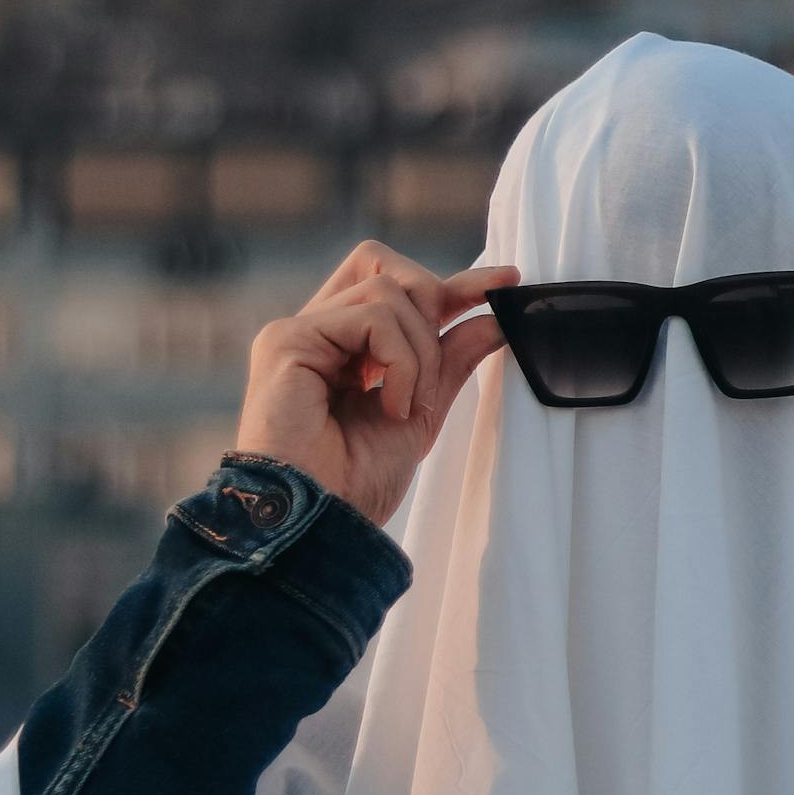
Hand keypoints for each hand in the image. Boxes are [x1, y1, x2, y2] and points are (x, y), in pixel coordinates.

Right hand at [233, 245, 517, 526]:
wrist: (317, 526)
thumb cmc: (354, 484)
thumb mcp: (420, 414)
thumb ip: (450, 361)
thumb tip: (494, 318)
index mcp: (341, 348)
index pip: (396, 286)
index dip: (453, 281)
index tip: (507, 280)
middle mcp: (315, 331)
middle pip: (386, 268)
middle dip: (431, 308)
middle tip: (433, 376)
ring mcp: (297, 332)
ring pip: (388, 292)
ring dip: (418, 353)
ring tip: (406, 407)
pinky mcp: (286, 339)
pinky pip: (372, 317)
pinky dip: (400, 363)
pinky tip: (389, 407)